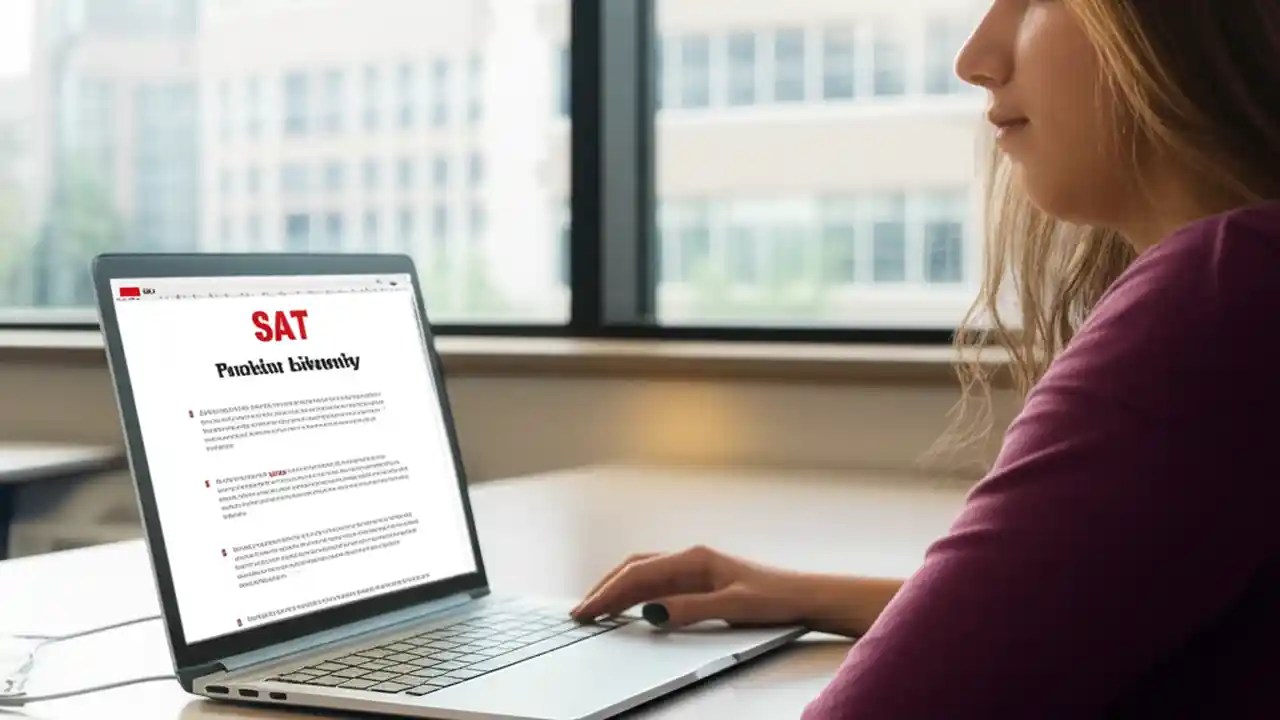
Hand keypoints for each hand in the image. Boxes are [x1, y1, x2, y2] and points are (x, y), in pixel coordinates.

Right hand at [569, 545, 808, 629]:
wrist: (805, 597)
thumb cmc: (776, 597)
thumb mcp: (732, 606)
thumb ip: (691, 609)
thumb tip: (652, 612)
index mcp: (695, 558)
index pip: (639, 574)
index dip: (609, 592)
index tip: (588, 610)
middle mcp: (691, 559)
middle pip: (635, 569)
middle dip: (605, 589)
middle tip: (581, 612)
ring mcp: (695, 570)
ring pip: (644, 576)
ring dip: (618, 592)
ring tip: (595, 611)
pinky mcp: (701, 583)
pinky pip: (658, 586)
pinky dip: (636, 596)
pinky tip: (627, 610)